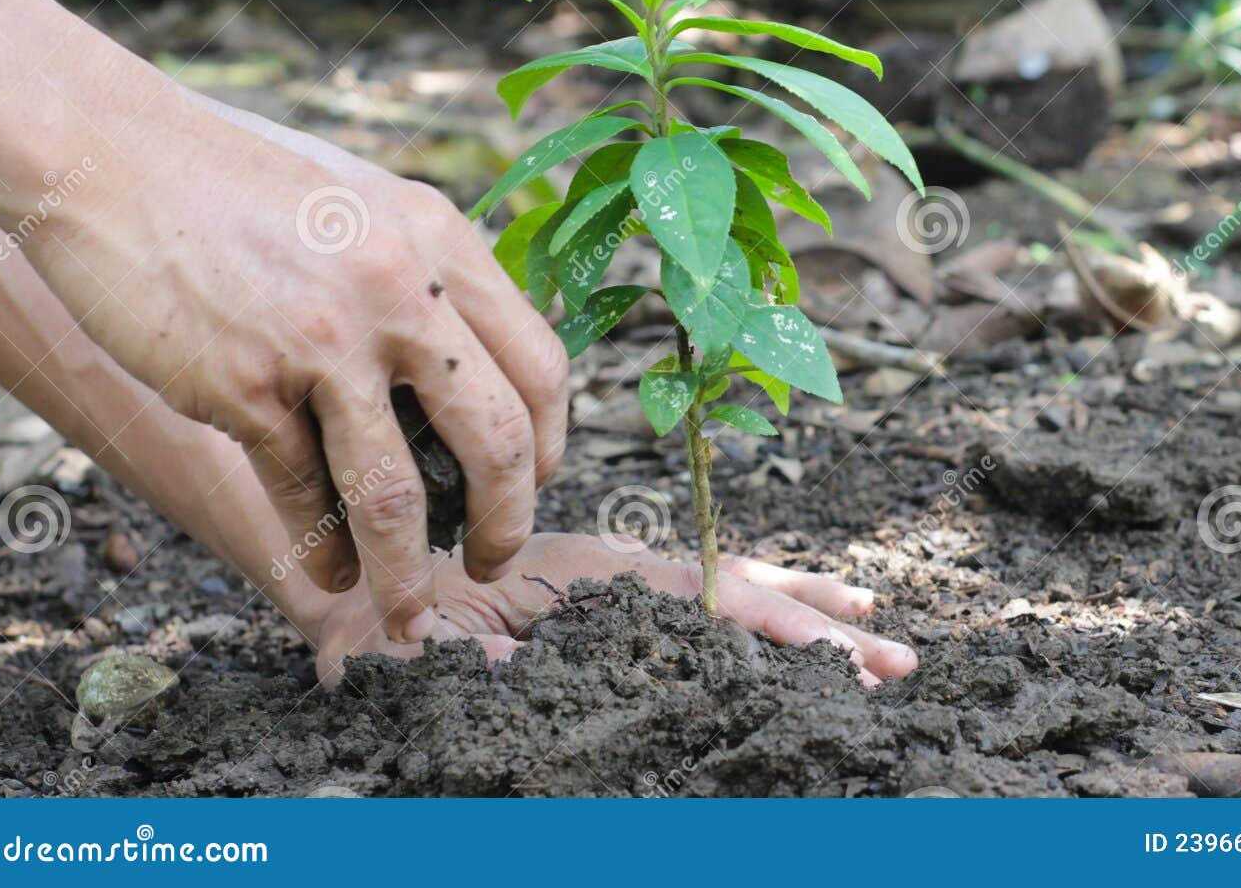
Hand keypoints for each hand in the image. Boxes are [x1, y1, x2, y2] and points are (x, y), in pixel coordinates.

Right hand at [20, 90, 568, 644]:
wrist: (112, 161)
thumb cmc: (244, 190)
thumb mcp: (368, 208)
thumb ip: (431, 279)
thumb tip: (480, 376)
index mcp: (441, 242)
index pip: (541, 366)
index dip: (550, 444)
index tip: (534, 483)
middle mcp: (398, 292)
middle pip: (496, 440)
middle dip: (506, 522)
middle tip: (495, 560)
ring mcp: (321, 342)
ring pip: (396, 493)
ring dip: (409, 571)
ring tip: (409, 612)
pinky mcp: (242, 386)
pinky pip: (301, 491)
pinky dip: (322, 547)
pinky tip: (332, 571)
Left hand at [310, 534, 919, 688]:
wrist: (343, 570)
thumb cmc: (369, 608)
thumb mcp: (397, 640)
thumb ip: (447, 653)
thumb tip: (512, 671)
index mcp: (583, 573)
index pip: (699, 597)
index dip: (778, 623)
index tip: (849, 646)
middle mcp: (613, 572)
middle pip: (734, 594)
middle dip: (817, 628)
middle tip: (897, 660)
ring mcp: (614, 585)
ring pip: (725, 592)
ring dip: (802, 613)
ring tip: (878, 632)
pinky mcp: (606, 601)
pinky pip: (693, 604)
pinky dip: (753, 606)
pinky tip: (797, 616)